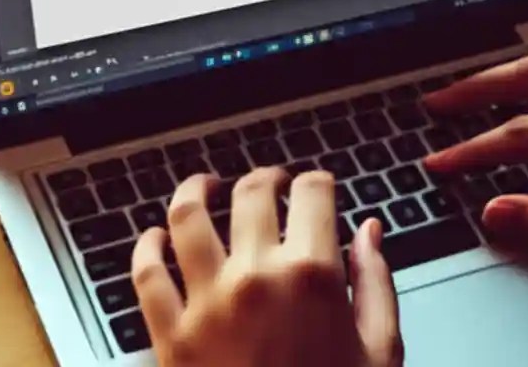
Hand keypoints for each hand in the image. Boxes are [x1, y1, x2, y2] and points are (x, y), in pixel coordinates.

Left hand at [132, 168, 402, 366]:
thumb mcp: (381, 352)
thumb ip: (377, 282)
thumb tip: (370, 232)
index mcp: (312, 275)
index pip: (313, 193)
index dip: (317, 181)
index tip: (317, 185)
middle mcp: (255, 277)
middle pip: (251, 193)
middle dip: (264, 177)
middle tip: (269, 181)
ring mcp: (206, 303)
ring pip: (187, 217)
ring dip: (195, 191)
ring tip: (204, 186)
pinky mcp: (168, 336)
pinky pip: (146, 274)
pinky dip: (146, 246)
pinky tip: (154, 236)